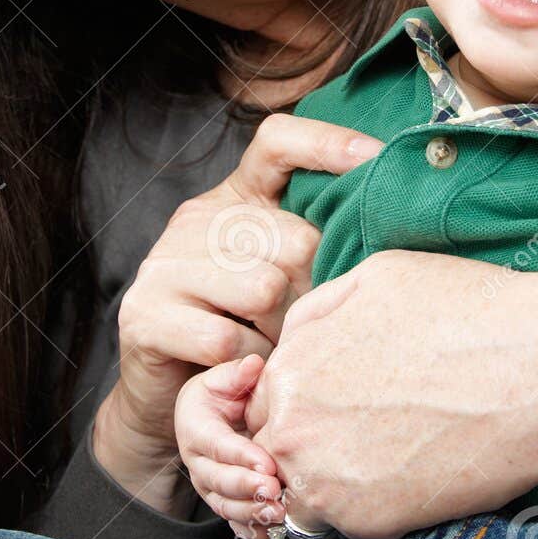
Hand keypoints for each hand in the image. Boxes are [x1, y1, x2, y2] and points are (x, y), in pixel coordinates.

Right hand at [92, 113, 381, 514]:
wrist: (171, 396)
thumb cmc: (247, 331)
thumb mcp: (285, 276)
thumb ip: (318, 245)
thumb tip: (393, 229)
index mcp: (236, 198)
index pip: (278, 141)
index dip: (328, 143)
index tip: (376, 157)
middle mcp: (197, 220)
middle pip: (295, 237)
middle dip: (317, 290)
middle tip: (312, 322)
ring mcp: (165, 265)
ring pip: (264, 290)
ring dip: (283, 333)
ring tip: (276, 347)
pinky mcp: (144, 314)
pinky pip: (228, 339)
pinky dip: (248, 364)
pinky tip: (246, 369)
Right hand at [175, 355, 283, 538]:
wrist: (214, 415)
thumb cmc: (223, 393)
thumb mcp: (224, 378)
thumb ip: (237, 373)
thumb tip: (254, 365)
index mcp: (196, 428)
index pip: (217, 445)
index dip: (240, 456)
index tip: (267, 464)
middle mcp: (198, 461)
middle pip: (217, 481)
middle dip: (246, 489)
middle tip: (274, 491)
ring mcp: (209, 484)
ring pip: (225, 505)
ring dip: (251, 512)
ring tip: (278, 512)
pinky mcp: (223, 500)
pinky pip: (234, 521)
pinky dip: (252, 530)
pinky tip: (272, 531)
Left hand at [243, 251, 537, 538]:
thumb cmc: (472, 312)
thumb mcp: (379, 276)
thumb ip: (318, 311)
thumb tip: (292, 338)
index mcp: (291, 365)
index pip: (264, 401)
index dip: (307, 402)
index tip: (350, 403)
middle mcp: (291, 425)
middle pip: (277, 450)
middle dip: (314, 444)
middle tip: (378, 432)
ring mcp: (324, 478)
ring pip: (306, 494)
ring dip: (339, 483)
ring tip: (401, 456)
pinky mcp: (364, 522)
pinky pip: (350, 527)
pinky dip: (378, 514)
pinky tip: (422, 478)